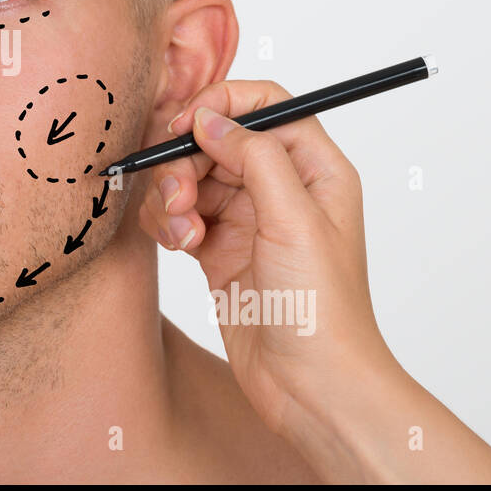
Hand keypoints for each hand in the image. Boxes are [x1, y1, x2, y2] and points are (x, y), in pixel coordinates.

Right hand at [138, 80, 490, 481]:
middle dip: (186, 160)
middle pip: (216, 139)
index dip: (221, 105)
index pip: (265, 106)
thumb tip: (211, 116)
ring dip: (172, 196)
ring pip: (191, 175)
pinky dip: (168, 222)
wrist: (310, 386)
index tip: (185, 124)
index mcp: (314, 169)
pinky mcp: (219, 248)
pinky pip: (179, 212)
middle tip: (177, 196)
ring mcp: (248, 218)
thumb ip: (254, 155)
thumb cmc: (322, 310)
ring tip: (181, 232)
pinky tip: (179, 246)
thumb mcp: (294, 219)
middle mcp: (281, 187)